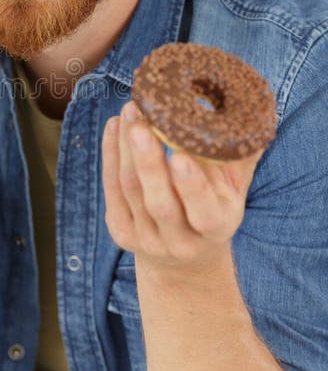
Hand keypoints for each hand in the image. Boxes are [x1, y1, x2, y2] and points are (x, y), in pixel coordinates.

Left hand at [101, 101, 262, 269]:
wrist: (184, 258)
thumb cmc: (213, 207)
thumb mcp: (235, 189)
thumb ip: (241, 156)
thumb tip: (258, 113)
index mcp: (215, 228)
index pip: (203, 212)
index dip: (191, 186)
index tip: (180, 155)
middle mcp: (180, 240)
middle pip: (159, 202)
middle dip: (148, 162)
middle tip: (141, 124)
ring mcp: (147, 239)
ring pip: (131, 190)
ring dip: (126, 148)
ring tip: (130, 112)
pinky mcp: (121, 232)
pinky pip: (112, 189)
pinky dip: (111, 155)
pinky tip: (114, 127)